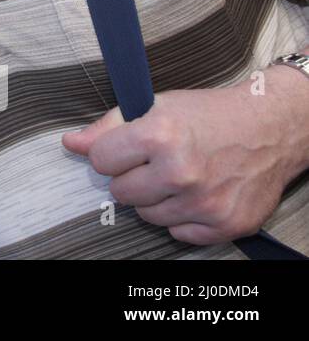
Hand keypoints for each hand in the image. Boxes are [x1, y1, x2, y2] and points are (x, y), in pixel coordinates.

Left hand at [62, 77, 308, 245]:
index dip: (110, 152)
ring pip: (147, 215)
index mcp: (159, 136)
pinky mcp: (225, 225)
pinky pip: (178, 233)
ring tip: (178, 175)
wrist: (269, 128)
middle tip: (156, 162)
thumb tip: (71, 144)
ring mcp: (204, 203)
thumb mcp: (155, 106)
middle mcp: (181, 172)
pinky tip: (196, 193)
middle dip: (132, 176)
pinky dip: (183, 217)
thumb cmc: (209, 114)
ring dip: (156, 198)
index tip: (127, 147)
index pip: (99, 160)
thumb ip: (107, 127)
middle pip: (120, 192)